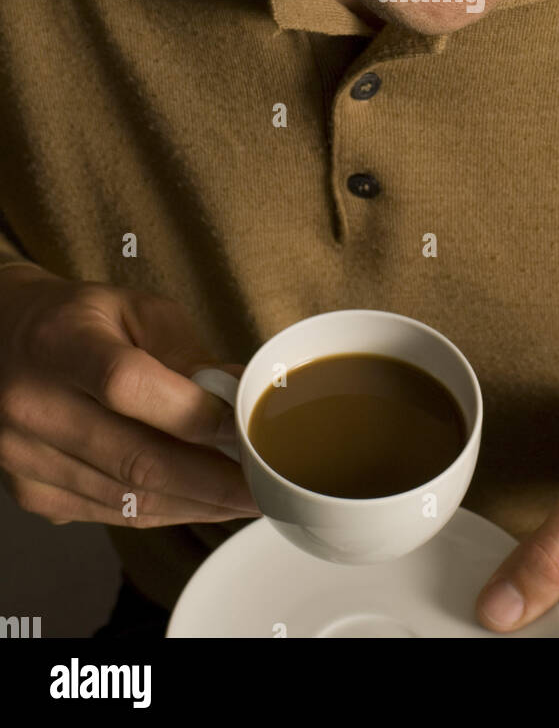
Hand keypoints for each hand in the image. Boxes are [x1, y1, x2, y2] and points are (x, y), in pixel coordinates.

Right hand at [0, 263, 259, 526]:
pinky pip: (110, 514)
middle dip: (212, 481)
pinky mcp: (31, 492)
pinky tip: (199, 503)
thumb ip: (188, 353)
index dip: (194, 414)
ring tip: (244, 499)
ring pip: (127, 499)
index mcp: (60, 344)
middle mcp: (32, 404)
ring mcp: (25, 457)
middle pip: (134, 458)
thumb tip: (242, 396)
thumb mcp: (135, 310)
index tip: (246, 431)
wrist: (2, 341)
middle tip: (265, 487)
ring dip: (196, 505)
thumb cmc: (79, 320)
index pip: (128, 386)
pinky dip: (163, 512)